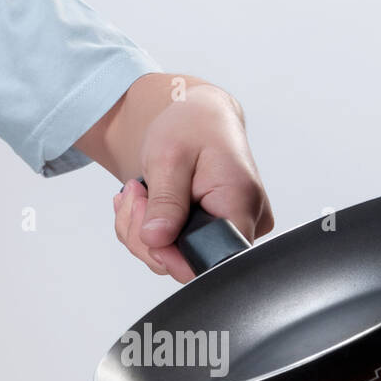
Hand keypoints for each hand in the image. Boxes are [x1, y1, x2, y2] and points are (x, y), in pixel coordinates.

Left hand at [112, 82, 272, 283]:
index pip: (214, 259)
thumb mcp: (168, 158)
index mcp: (240, 201)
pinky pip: (172, 248)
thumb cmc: (190, 126)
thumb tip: (157, 240)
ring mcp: (228, 229)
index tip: (148, 228)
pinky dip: (147, 229)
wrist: (196, 117)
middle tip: (136, 196)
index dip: (173, 256)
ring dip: (141, 229)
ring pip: (174, 258)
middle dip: (146, 236)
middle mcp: (244, 221)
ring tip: (138, 192)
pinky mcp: (211, 232)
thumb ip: (165, 202)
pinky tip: (144, 202)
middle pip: (188, 263)